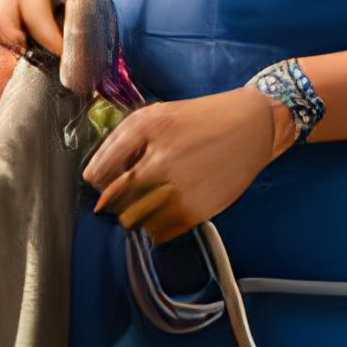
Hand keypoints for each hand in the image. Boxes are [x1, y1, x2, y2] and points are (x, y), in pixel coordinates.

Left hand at [85, 86, 290, 243]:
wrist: (252, 127)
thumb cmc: (200, 120)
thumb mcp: (156, 114)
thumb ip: (121, 141)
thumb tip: (95, 176)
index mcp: (147, 130)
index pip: (100, 171)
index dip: (96, 181)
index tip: (100, 183)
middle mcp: (162, 159)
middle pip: (115, 200)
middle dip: (112, 201)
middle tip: (121, 197)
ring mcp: (181, 188)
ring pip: (135, 219)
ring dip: (133, 215)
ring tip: (146, 203)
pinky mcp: (198, 209)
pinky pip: (160, 232)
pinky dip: (154, 227)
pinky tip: (163, 210)